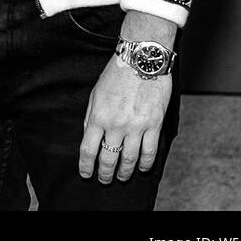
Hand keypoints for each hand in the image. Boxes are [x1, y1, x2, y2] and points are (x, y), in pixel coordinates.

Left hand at [79, 56, 171, 183]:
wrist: (141, 60)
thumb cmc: (116, 74)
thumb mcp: (95, 94)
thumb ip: (92, 117)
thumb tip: (90, 135)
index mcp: (98, 117)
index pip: (88, 150)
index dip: (86, 166)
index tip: (86, 174)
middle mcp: (116, 125)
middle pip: (109, 158)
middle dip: (105, 173)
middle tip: (104, 180)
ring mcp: (137, 127)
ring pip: (129, 159)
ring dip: (124, 172)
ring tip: (121, 177)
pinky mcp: (154, 125)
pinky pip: (150, 151)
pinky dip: (145, 163)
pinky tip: (141, 168)